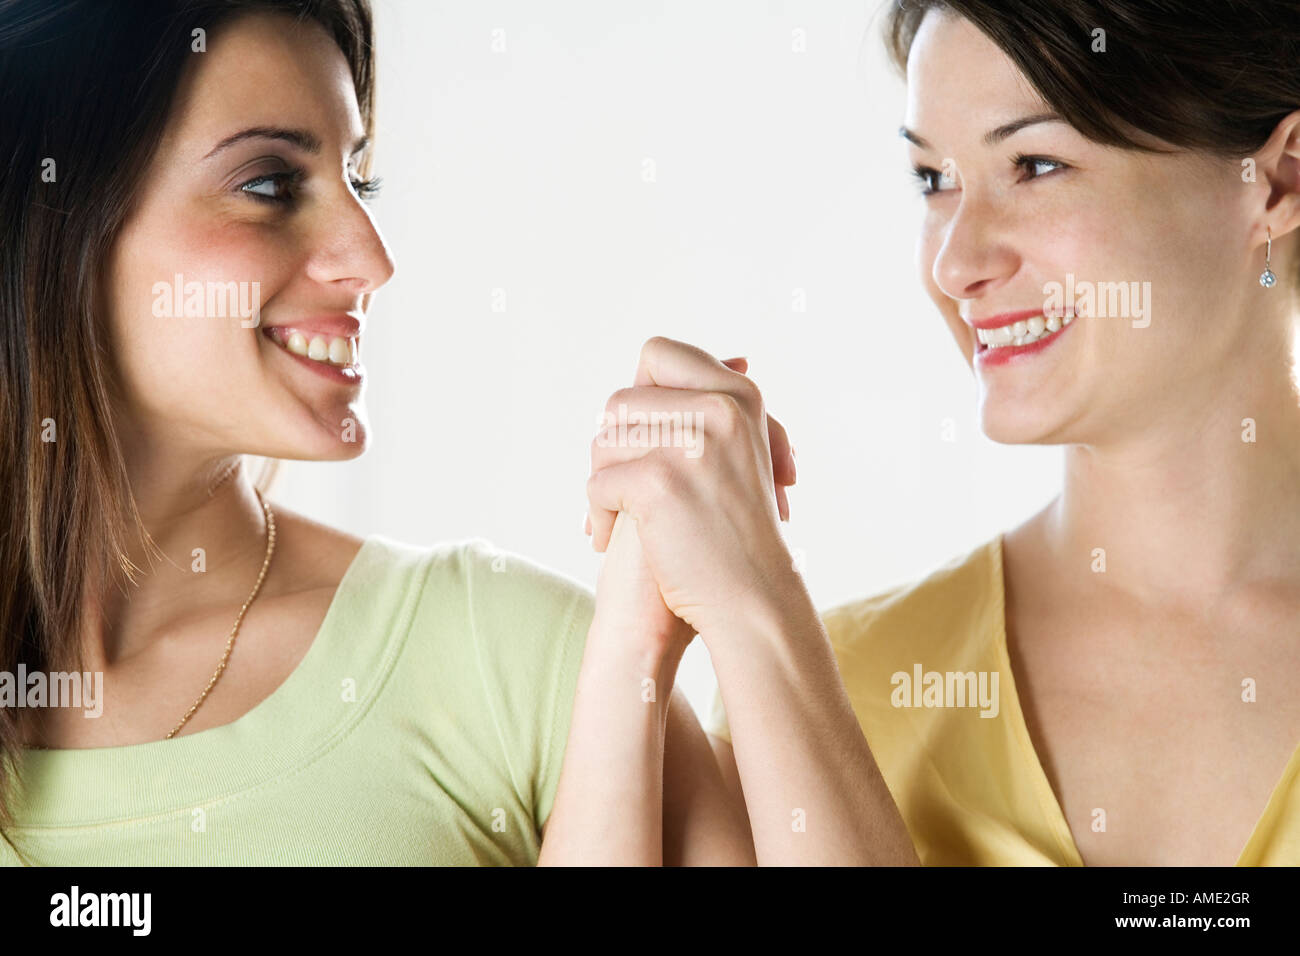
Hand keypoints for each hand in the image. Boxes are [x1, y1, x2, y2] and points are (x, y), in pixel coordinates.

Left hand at [585, 337, 798, 641]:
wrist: (755, 600)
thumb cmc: (741, 533)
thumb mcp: (744, 453)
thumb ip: (721, 405)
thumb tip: (735, 353)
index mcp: (740, 395)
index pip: (657, 353)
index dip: (638, 392)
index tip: (646, 439)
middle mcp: (720, 409)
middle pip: (621, 400)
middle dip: (613, 447)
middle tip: (624, 486)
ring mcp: (691, 444)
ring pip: (604, 439)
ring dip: (602, 482)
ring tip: (616, 515)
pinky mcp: (660, 481)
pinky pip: (598, 484)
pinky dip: (597, 517)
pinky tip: (609, 540)